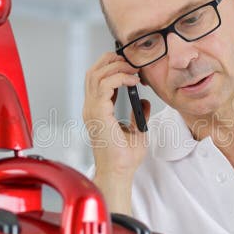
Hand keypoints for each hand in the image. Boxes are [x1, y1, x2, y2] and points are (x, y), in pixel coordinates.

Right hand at [83, 52, 150, 179]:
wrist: (119, 172)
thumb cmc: (124, 158)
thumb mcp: (136, 130)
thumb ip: (137, 113)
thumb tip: (143, 100)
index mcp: (96, 111)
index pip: (97, 79)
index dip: (112, 68)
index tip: (132, 69)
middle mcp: (91, 108)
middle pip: (93, 71)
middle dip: (111, 61)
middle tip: (131, 62)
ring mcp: (92, 110)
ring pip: (96, 74)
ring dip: (116, 67)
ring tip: (133, 70)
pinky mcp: (97, 113)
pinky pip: (104, 85)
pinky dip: (119, 78)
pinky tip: (132, 81)